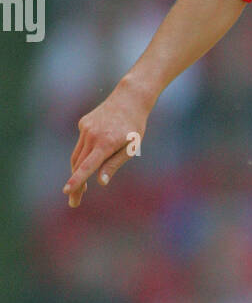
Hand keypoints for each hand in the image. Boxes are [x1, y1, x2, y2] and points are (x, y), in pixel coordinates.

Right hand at [63, 79, 151, 207]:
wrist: (129, 98)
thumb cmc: (134, 126)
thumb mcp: (130, 147)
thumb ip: (114, 164)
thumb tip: (101, 182)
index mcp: (105, 143)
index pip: (87, 166)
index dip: (77, 180)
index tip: (67, 192)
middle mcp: (92, 135)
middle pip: (78, 165)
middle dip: (75, 185)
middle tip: (74, 204)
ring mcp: (86, 129)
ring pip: (77, 155)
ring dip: (77, 172)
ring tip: (81, 189)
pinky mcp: (83, 124)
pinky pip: (82, 144)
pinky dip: (84, 154)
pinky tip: (95, 153)